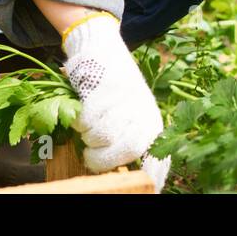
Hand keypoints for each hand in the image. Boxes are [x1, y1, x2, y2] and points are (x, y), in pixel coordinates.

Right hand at [61, 13, 170, 191]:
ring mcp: (124, 97)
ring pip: (102, 134)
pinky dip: (79, 120)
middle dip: (103, 160)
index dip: (152, 176)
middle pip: (127, 148)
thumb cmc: (115, 89)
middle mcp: (142, 109)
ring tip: (86, 128)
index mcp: (151, 120)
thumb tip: (136, 174)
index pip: (157, 156)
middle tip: (91, 156)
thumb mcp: (132, 113)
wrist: (102, 47)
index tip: (147, 187)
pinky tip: (80, 113)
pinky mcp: (104, 86)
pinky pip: (87, 118)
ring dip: (88, 136)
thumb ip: (132, 139)